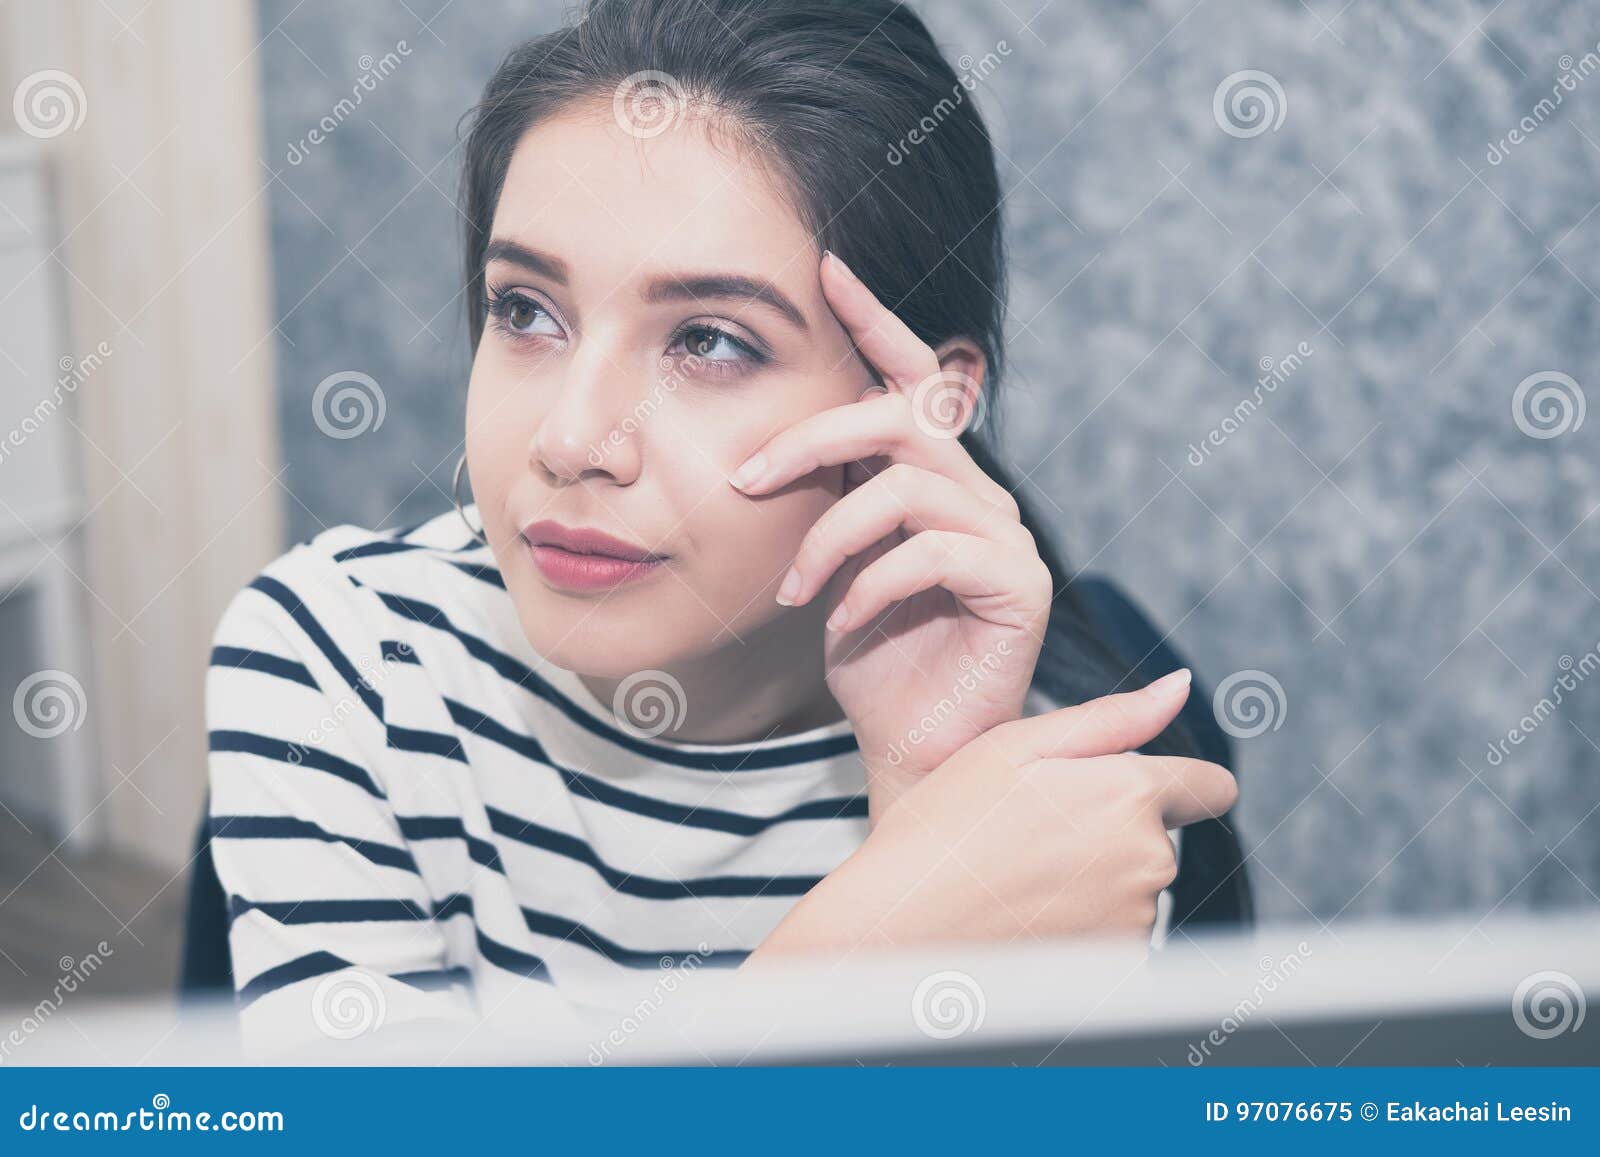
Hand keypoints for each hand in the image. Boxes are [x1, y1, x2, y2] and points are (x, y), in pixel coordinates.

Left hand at [730, 250, 1051, 819]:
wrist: (912, 746)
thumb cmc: (870, 655)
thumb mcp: (832, 563)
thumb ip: (825, 498)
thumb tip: (766, 443)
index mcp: (935, 476)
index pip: (910, 379)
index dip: (873, 320)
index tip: (823, 270)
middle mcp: (976, 492)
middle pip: (900, 418)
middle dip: (812, 437)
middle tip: (744, 478)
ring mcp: (1004, 536)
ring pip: (906, 486)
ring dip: (827, 536)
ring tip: (790, 590)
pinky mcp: (1017, 585)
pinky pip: (930, 554)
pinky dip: (868, 584)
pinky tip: (840, 622)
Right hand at [746, 669, 1238, 959]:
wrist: (897, 930)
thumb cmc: (943, 831)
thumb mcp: (1014, 747)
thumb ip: (1112, 718)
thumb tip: (1178, 685)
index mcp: (1128, 794)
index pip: (1210, 787)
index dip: (1176, 786)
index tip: (1130, 796)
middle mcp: (1147, 861)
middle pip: (1156, 837)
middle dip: (1110, 831)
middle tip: (1029, 834)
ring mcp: (1133, 922)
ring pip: (1131, 888)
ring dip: (1092, 882)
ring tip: (1017, 879)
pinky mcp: (1114, 970)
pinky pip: (1113, 935)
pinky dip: (1079, 927)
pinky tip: (1024, 919)